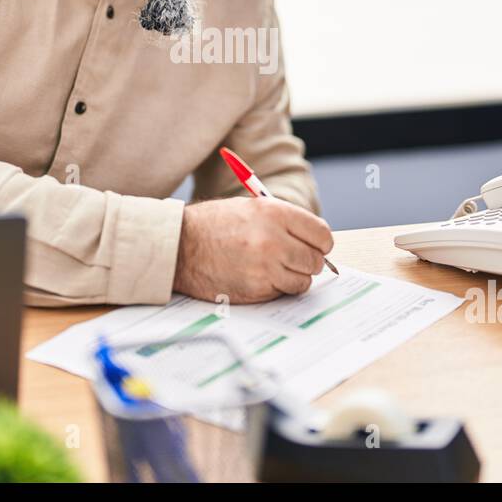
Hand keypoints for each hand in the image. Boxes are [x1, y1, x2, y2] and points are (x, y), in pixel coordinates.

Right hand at [173, 196, 334, 303]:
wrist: (179, 245)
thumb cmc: (214, 225)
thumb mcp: (252, 208)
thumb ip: (285, 222)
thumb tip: (316, 242)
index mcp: (275, 213)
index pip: (322, 235)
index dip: (320, 243)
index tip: (315, 247)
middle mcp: (273, 240)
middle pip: (315, 260)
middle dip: (306, 262)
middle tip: (292, 259)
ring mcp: (265, 267)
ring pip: (303, 281)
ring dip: (292, 277)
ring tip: (272, 268)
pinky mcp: (256, 289)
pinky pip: (282, 293)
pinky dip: (275, 288)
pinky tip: (257, 276)